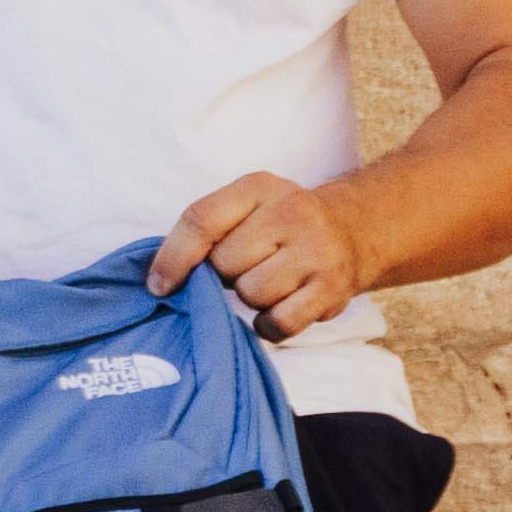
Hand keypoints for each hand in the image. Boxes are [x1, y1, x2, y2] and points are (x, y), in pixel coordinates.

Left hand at [156, 170, 368, 339]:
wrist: (352, 231)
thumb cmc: (282, 223)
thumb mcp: (248, 205)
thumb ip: (209, 229)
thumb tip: (162, 278)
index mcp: (258, 187)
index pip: (201, 220)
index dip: (173, 257)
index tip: (159, 285)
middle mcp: (290, 213)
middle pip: (224, 263)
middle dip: (224, 274)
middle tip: (246, 267)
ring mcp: (315, 251)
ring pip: (251, 294)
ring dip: (250, 298)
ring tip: (268, 282)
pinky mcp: (332, 289)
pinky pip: (279, 323)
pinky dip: (269, 325)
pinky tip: (277, 307)